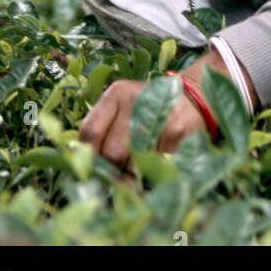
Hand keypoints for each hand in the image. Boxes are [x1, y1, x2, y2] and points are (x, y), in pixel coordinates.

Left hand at [78, 76, 207, 178]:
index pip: (90, 132)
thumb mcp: (121, 104)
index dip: (85, 156)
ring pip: (132, 166)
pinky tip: (150, 170)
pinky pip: (154, 169)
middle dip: (110, 169)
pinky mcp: (177, 136)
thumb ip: (100, 127)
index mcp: (117, 94)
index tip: (85, 167)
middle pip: (111, 154)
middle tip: (114, 172)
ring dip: (130, 176)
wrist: (193, 96)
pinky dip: (149, 177)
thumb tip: (77, 160)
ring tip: (133, 170)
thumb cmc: (147, 105)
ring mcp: (159, 120)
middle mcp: (137, 103)